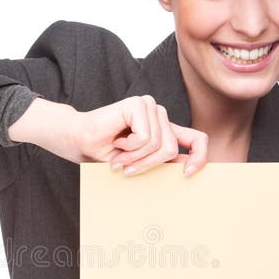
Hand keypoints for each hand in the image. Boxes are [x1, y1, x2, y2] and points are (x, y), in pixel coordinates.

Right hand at [71, 94, 207, 176]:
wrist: (79, 141)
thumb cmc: (107, 153)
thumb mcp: (142, 163)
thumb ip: (163, 163)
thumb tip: (187, 170)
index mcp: (165, 129)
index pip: (197, 140)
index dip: (199, 157)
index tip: (187, 174)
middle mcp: (160, 115)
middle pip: (170, 148)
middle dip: (147, 163)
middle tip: (126, 167)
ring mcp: (150, 107)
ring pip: (158, 144)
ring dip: (134, 156)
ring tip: (118, 154)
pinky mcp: (139, 104)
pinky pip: (145, 137)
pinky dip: (129, 146)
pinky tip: (117, 140)